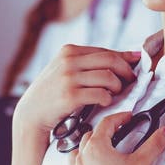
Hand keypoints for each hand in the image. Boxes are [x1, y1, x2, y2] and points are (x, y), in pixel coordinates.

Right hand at [13, 44, 139, 141]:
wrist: (31, 114)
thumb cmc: (52, 93)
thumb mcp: (66, 70)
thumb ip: (90, 63)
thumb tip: (128, 55)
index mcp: (68, 51)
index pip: (105, 51)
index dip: (124, 60)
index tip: (133, 68)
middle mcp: (68, 61)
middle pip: (110, 60)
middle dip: (126, 71)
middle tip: (131, 82)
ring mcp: (68, 78)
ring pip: (108, 77)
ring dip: (117, 87)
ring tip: (115, 94)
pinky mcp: (70, 96)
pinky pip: (101, 94)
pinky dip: (108, 99)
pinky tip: (105, 102)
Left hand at [65, 111, 164, 164]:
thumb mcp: (141, 163)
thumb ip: (154, 144)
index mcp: (96, 147)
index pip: (107, 124)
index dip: (119, 118)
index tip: (126, 118)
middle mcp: (82, 158)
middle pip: (89, 136)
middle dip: (103, 133)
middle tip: (115, 134)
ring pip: (76, 153)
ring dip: (86, 149)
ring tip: (98, 151)